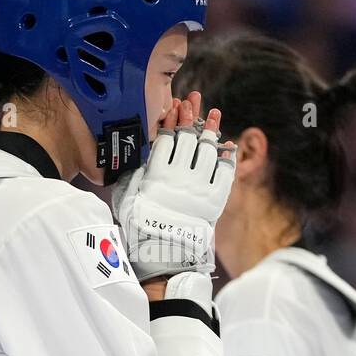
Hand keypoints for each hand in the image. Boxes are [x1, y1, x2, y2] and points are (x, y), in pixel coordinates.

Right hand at [111, 92, 235, 280]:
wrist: (164, 254)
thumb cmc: (141, 227)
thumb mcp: (128, 198)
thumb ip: (134, 174)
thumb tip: (141, 153)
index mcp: (157, 176)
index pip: (166, 139)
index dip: (171, 120)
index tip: (175, 106)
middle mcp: (180, 178)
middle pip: (188, 139)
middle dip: (191, 116)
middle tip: (194, 101)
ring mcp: (200, 188)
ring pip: (207, 151)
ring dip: (210, 131)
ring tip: (213, 115)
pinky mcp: (216, 200)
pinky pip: (226, 173)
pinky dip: (227, 158)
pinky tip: (227, 146)